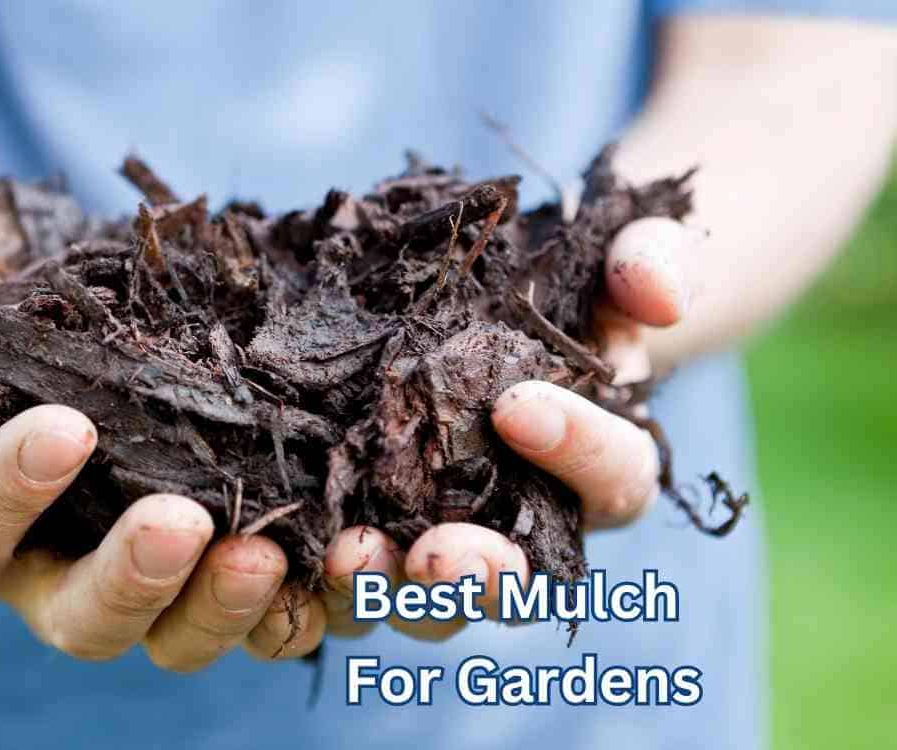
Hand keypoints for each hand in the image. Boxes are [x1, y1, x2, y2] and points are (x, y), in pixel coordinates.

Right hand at [0, 286, 321, 672]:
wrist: (60, 339)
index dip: (10, 489)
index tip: (62, 430)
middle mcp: (63, 579)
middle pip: (93, 619)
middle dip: (136, 578)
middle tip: (180, 523)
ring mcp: (156, 582)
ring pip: (192, 631)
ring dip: (241, 604)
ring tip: (278, 550)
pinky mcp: (234, 561)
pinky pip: (280, 605)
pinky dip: (320, 592)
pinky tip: (357, 550)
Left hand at [312, 216, 692, 640]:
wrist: (495, 298)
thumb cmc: (568, 285)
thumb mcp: (619, 255)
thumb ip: (648, 264)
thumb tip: (660, 297)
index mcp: (601, 468)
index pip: (613, 480)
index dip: (578, 450)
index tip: (519, 405)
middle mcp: (524, 521)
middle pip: (514, 580)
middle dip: (480, 575)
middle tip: (440, 552)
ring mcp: (442, 530)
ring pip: (425, 597)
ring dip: (388, 587)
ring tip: (350, 554)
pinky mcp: (370, 521)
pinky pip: (349, 570)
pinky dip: (318, 576)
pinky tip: (281, 554)